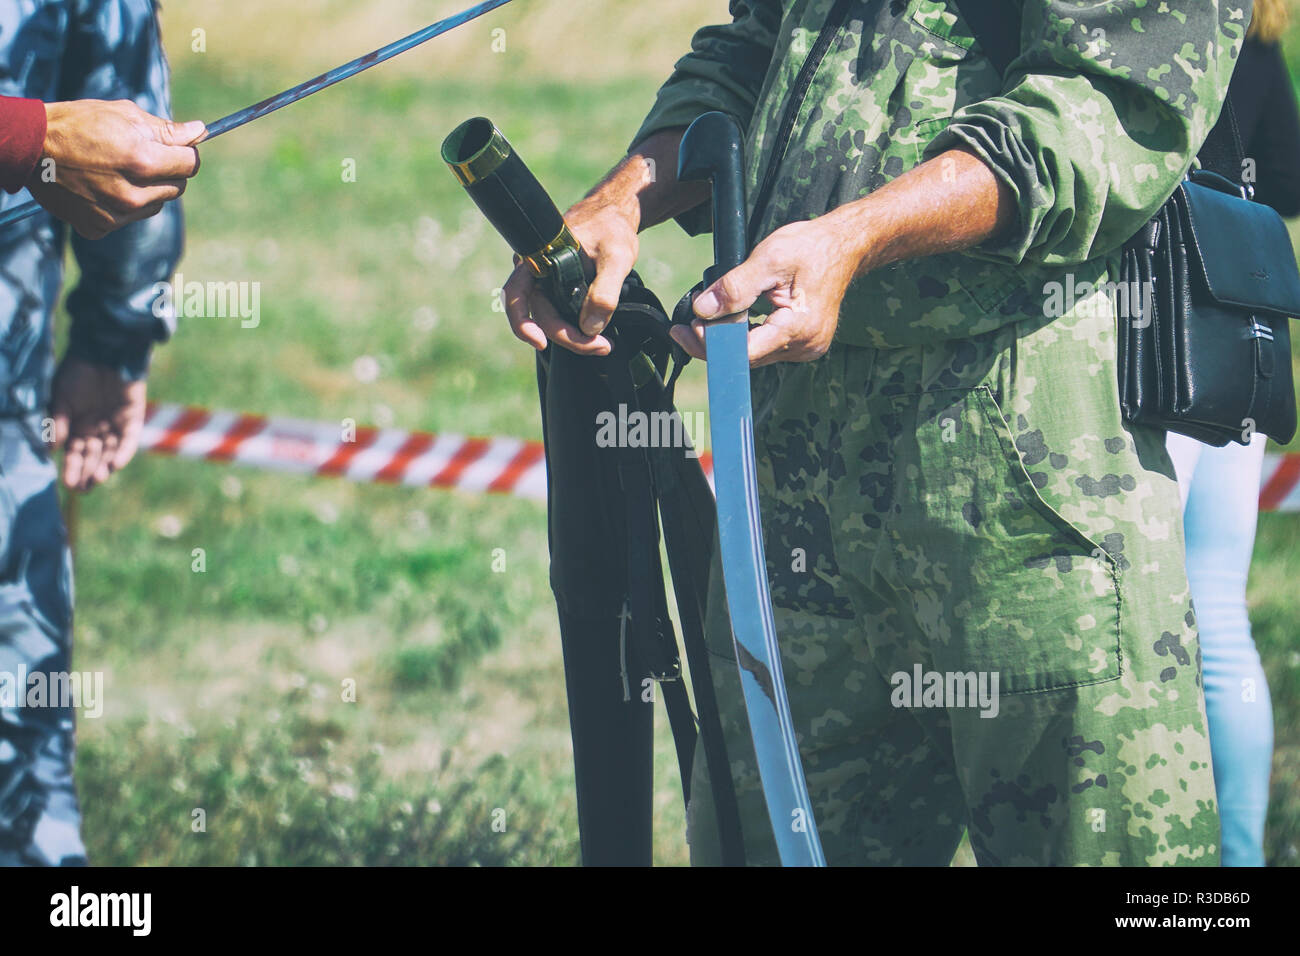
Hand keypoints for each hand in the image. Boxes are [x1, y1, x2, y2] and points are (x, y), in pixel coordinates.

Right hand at [27, 99, 203, 238]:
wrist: (30, 147)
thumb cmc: (78, 123)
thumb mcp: (123, 115)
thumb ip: (165, 129)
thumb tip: (200, 132)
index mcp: (142, 161)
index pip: (190, 165)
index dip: (186, 153)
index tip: (177, 148)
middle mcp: (132, 194)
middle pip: (177, 187)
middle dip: (167, 171)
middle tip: (141, 156)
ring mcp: (116, 215)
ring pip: (155, 205)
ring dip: (147, 190)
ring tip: (117, 171)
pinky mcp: (99, 227)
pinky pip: (129, 218)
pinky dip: (123, 205)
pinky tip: (101, 187)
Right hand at [49, 357, 147, 491]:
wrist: (102, 350)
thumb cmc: (77, 372)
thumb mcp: (60, 398)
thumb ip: (57, 423)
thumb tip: (50, 450)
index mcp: (77, 427)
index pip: (74, 454)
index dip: (72, 469)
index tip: (67, 484)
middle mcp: (97, 429)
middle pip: (93, 457)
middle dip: (88, 473)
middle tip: (83, 489)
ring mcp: (115, 424)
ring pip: (110, 452)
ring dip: (105, 466)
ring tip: (98, 479)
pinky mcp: (133, 418)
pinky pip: (129, 439)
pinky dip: (124, 452)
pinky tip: (116, 464)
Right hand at [501, 191, 640, 356]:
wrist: (615, 216)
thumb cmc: (612, 229)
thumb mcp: (617, 258)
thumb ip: (604, 291)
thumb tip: (590, 328)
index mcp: (538, 259)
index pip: (517, 296)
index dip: (523, 323)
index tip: (540, 342)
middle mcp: (536, 272)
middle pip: (542, 316)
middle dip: (569, 337)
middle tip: (602, 346)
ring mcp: (546, 282)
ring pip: (552, 318)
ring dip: (574, 336)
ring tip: (602, 343)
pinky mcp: (558, 288)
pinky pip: (560, 313)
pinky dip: (576, 327)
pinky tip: (595, 332)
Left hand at [671, 212, 863, 366]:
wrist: (844, 246)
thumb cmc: (811, 248)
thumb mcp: (770, 258)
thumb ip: (735, 287)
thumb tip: (703, 309)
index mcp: (800, 328)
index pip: (745, 352)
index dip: (712, 344)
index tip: (688, 327)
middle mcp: (806, 346)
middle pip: (747, 357)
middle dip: (713, 343)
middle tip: (685, 324)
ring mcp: (806, 348)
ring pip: (754, 354)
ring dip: (726, 340)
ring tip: (701, 320)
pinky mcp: (803, 343)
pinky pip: (764, 347)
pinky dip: (743, 336)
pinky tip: (727, 321)